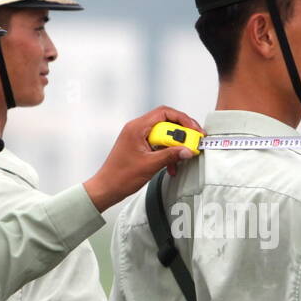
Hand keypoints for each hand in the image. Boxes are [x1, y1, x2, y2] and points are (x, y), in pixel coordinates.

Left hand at [82, 106, 201, 211]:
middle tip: (194, 142)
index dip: (182, 119)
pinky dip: (167, 153)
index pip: (164, 113)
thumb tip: (187, 150)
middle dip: (182, 133)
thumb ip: (170, 155)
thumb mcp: (150, 165)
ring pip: (164, 135)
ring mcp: (139, 137)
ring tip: (183, 156)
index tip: (194, 130)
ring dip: (175, 146)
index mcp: (137, 128)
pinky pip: (159, 145)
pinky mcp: (140, 147)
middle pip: (166, 122)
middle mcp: (137, 129)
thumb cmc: (120, 176)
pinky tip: (172, 166)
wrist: (107, 188)